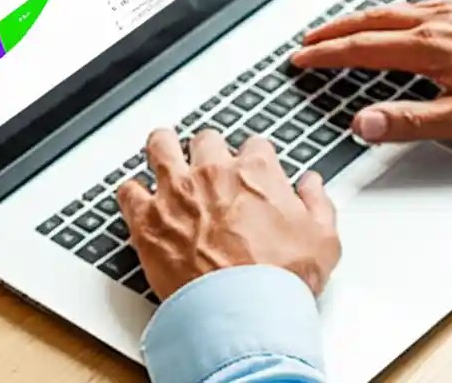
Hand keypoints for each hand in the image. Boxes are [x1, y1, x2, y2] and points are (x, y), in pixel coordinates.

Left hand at [117, 129, 340, 299]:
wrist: (243, 312)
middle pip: (206, 140)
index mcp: (257, 172)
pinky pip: (128, 191)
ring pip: (160, 147)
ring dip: (163, 147)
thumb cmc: (282, 279)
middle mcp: (214, 173)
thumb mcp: (324, 239)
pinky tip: (136, 196)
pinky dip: (131, 193)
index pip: (255, 145)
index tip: (252, 169)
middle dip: (208, 148)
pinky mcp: (148, 220)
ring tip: (164, 149)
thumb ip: (318, 203)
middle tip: (208, 161)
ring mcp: (177, 193)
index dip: (254, 157)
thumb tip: (312, 185)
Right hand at [292, 0, 451, 142]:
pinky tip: (408, 16)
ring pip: (401, 9)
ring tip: (347, 25)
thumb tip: (364, 122)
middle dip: (337, 29)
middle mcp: (444, 22)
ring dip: (366, 17)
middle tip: (310, 37)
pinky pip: (428, 4)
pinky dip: (401, 10)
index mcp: (433, 49)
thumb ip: (411, 121)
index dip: (327, 54)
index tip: (302, 58)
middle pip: (375, 21)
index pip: (365, 49)